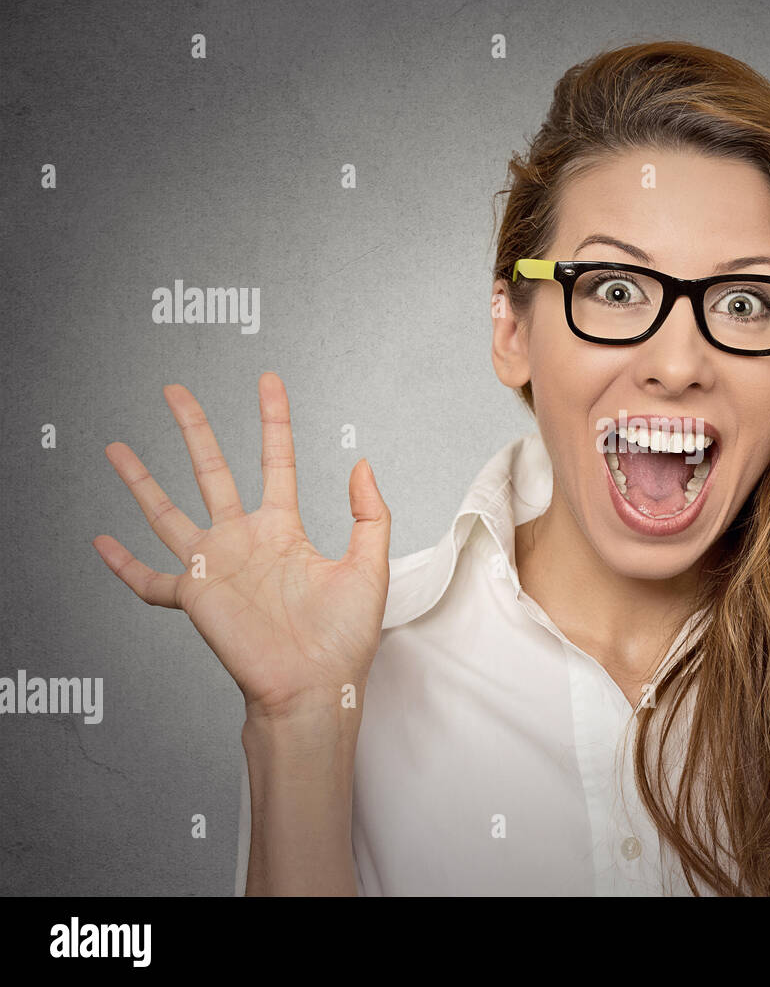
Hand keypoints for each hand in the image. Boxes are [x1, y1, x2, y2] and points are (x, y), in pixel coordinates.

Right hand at [93, 373, 391, 722]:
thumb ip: (369, 514)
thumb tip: (362, 462)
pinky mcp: (194, 597)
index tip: (268, 381)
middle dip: (194, 429)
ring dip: (140, 481)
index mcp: (285, 531)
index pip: (275, 461)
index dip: (273, 420)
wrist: (316, 687)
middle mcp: (244, 541)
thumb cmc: (344, 638)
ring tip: (117, 447)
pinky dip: (123, 564)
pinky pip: (148, 580)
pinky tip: (100, 542)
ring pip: (168, 511)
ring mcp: (215, 567)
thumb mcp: (369, 566)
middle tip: (174, 391)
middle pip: (212, 471)